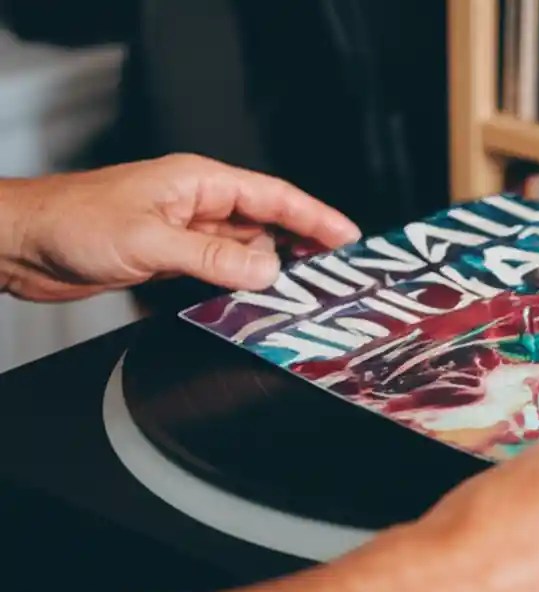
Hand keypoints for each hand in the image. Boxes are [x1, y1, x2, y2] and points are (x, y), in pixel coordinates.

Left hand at [0, 153, 360, 301]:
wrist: (21, 244)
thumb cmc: (71, 222)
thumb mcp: (152, 241)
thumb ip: (214, 257)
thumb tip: (266, 269)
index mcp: (198, 182)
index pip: (274, 196)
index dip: (317, 216)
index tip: (349, 238)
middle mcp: (197, 205)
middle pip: (267, 224)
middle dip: (304, 247)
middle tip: (338, 274)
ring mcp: (185, 233)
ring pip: (245, 251)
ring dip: (271, 272)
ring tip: (303, 295)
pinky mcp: (170, 260)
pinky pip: (220, 272)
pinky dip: (240, 287)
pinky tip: (254, 303)